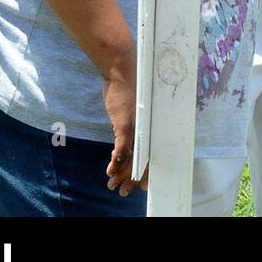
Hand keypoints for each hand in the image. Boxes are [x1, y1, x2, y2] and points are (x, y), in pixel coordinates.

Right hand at [101, 58, 146, 196]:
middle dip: (133, 178)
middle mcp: (146, 127)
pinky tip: (111, 170)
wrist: (123, 69)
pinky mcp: (125, 123)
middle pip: (142, 159)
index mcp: (149, 125)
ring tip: (115, 186)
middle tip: (125, 192)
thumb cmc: (128, 87)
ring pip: (132, 157)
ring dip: (122, 174)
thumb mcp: (131, 110)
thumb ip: (131, 125)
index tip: (142, 185)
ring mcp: (137, 126)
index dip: (146, 171)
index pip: (150, 153)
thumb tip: (128, 136)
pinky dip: (117, 160)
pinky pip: (122, 147)